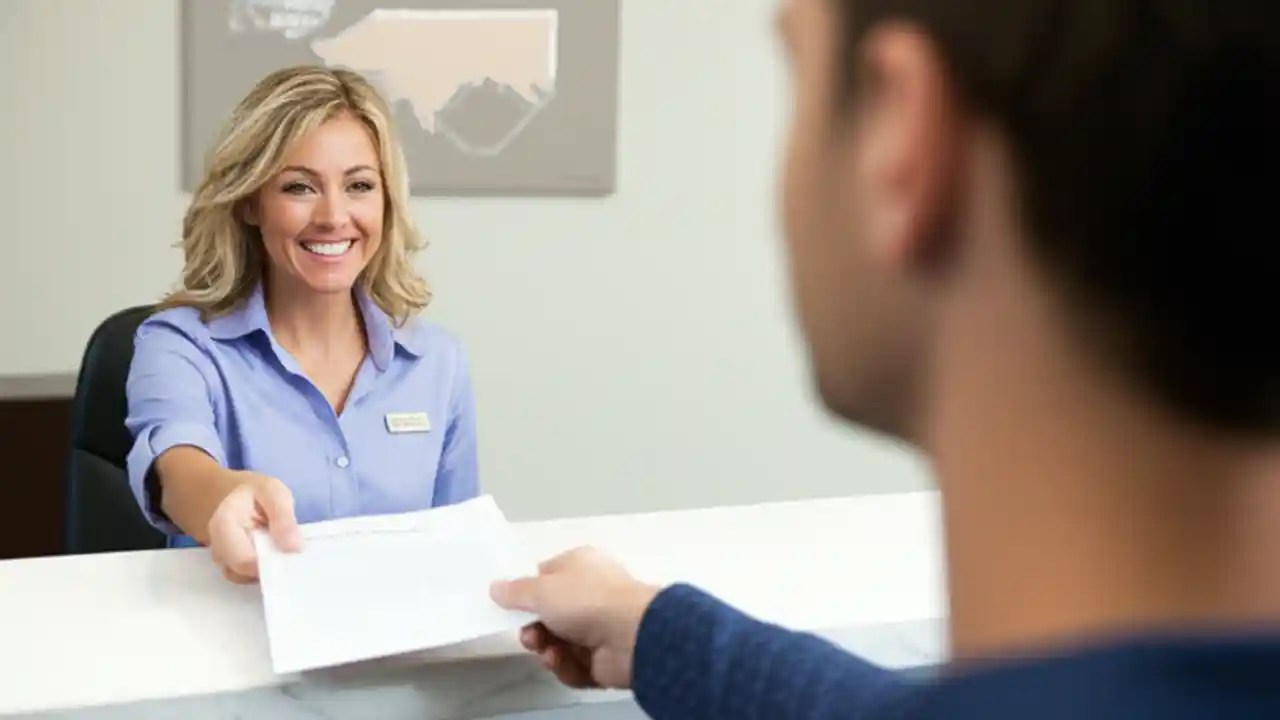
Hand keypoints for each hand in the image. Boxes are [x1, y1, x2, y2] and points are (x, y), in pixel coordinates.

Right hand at [208, 471, 300, 583]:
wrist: (233, 496)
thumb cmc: (254, 493)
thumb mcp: (273, 493)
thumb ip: (283, 517)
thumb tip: (294, 548)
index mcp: (224, 524)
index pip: (243, 559)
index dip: (268, 563)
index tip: (289, 552)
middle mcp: (217, 546)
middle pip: (242, 572)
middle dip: (269, 566)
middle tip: (287, 551)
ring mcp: (222, 560)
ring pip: (245, 577)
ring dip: (266, 569)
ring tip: (279, 548)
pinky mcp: (230, 567)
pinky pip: (246, 577)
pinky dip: (262, 571)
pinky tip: (273, 554)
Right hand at [490, 547, 659, 688]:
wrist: (632, 636)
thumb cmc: (586, 600)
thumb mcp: (542, 589)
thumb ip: (515, 591)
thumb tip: (496, 587)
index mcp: (580, 567)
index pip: (546, 577)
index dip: (526, 593)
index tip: (508, 607)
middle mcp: (589, 595)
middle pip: (549, 616)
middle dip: (534, 630)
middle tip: (531, 637)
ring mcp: (598, 628)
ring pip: (558, 644)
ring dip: (548, 650)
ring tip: (549, 652)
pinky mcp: (603, 658)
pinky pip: (573, 665)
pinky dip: (566, 667)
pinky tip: (565, 662)